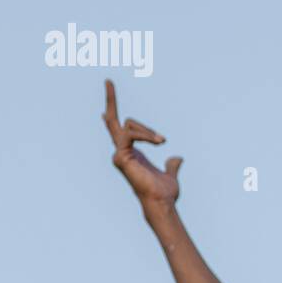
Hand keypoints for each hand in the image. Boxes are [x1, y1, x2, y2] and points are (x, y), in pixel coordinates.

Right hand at [103, 80, 181, 208]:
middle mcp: (121, 151)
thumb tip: (177, 159)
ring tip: (162, 141)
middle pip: (112, 121)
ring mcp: (119, 153)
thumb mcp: (170, 173)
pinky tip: (159, 142)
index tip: (104, 106)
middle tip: (108, 80)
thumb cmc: (163, 192)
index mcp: (130, 153)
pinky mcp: (121, 156)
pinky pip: (131, 135)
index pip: (120, 130)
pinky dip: (147, 136)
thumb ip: (171, 165)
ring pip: (130, 125)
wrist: (161, 201)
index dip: (114, 116)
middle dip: (110, 100)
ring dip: (149, 132)